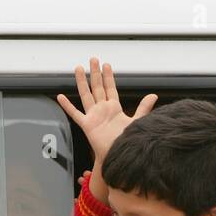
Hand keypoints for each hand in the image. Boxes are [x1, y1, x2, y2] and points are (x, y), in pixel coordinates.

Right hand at [56, 57, 157, 203]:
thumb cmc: (127, 142)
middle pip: (97, 87)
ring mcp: (93, 116)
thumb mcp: (137, 122)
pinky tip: (61, 97)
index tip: (106, 65)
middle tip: (93, 59)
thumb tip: (154, 96)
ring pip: (86, 95)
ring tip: (79, 68)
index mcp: (114, 109)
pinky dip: (67, 105)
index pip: (110, 88)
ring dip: (82, 82)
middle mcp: (102, 110)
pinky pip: (75, 113)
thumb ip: (144, 108)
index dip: (108, 77)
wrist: (119, 156)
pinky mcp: (86, 125)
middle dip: (95, 73)